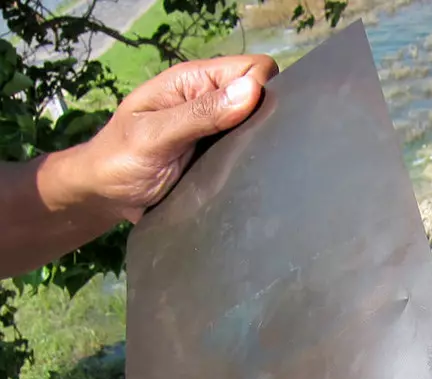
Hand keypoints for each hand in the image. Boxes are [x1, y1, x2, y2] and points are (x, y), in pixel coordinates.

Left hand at [73, 55, 277, 222]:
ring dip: (261, 142)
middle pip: (262, 97)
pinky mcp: (221, 156)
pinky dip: (253, 160)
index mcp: (194, 81)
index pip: (253, 69)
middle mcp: (210, 100)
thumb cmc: (119, 159)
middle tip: (252, 147)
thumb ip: (200, 114)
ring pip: (260, 127)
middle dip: (266, 117)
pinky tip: (248, 173)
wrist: (105, 196)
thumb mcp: (155, 135)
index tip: (254, 120)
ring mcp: (218, 130)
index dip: (261, 89)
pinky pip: (249, 152)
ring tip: (250, 163)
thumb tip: (252, 91)